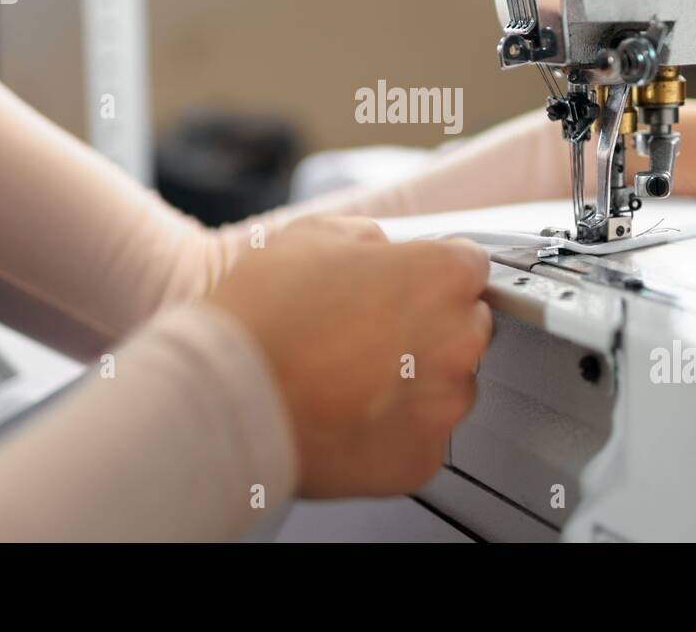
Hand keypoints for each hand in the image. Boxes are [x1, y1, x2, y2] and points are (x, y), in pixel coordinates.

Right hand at [208, 215, 492, 497]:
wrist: (226, 398)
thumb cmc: (262, 316)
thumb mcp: (312, 236)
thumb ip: (370, 238)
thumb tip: (383, 252)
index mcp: (440, 277)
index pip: (469, 265)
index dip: (430, 272)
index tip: (407, 285)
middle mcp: (457, 341)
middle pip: (465, 326)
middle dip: (428, 326)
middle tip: (367, 331)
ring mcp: (442, 406)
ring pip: (448, 385)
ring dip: (415, 380)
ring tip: (350, 377)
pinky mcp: (421, 459)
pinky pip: (420, 436)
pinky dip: (393, 429)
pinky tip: (346, 413)